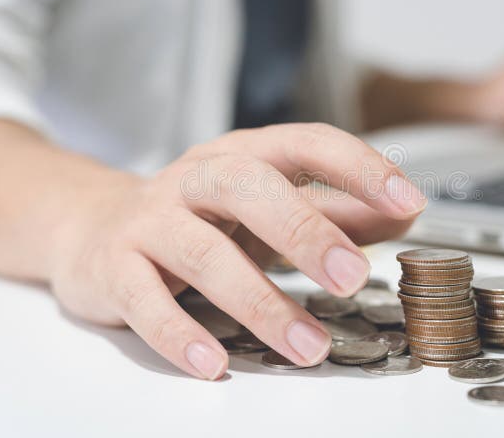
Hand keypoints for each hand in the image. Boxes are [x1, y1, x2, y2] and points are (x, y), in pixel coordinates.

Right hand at [48, 123, 425, 379]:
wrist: (96, 224)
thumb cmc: (200, 215)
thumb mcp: (269, 203)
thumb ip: (335, 210)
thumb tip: (405, 213)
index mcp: (244, 155)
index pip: (306, 143)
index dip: (358, 167)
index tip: (407, 200)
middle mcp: (197, 177)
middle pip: (249, 189)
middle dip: (305, 232)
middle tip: (351, 277)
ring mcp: (152, 219)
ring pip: (203, 252)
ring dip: (258, 302)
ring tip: (307, 346)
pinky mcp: (116, 265)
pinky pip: (144, 299)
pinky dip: (178, 332)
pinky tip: (212, 361)